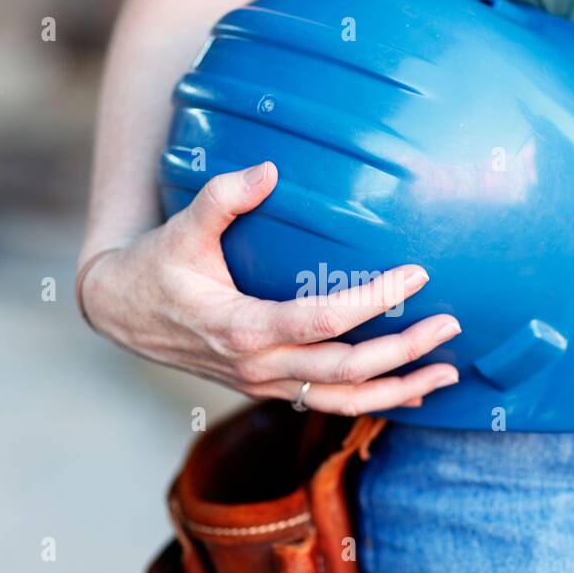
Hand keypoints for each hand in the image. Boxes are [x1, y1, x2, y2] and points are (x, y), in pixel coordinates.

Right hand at [79, 162, 459, 415]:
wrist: (123, 313)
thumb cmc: (157, 265)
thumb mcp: (182, 227)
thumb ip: (223, 197)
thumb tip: (269, 170)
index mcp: (243, 328)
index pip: (323, 321)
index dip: (374, 302)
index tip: (417, 275)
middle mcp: (259, 367)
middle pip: (346, 371)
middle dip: (404, 352)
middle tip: (450, 325)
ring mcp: (266, 384)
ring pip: (343, 401)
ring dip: (399, 390)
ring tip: (447, 372)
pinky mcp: (270, 387)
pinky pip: (330, 403)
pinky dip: (373, 400)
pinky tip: (410, 388)